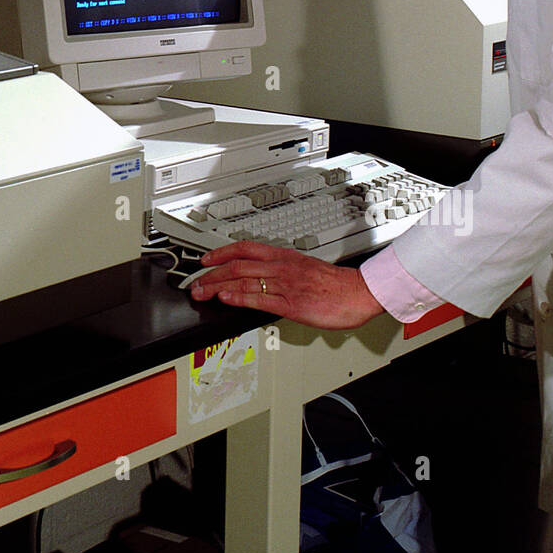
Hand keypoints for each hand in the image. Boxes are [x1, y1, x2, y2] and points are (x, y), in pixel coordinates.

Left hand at [188, 241, 386, 329]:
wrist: (357, 293)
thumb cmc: (334, 284)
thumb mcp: (303, 268)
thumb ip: (281, 270)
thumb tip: (262, 277)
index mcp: (283, 256)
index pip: (244, 248)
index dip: (220, 253)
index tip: (204, 259)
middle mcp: (280, 267)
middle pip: (237, 265)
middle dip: (211, 274)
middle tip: (195, 283)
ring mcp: (284, 284)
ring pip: (243, 281)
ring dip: (218, 287)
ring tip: (202, 293)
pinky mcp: (291, 304)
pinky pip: (259, 299)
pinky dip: (239, 298)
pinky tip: (226, 300)